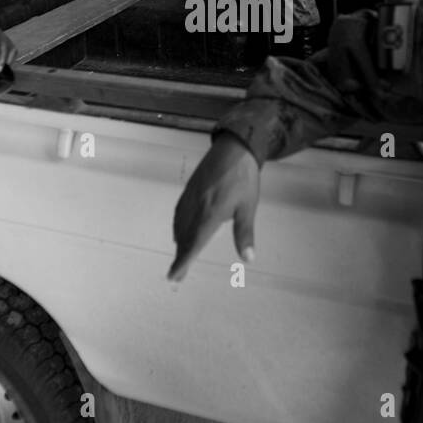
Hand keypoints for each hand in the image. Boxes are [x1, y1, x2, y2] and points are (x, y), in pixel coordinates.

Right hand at [168, 133, 260, 281]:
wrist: (234, 147)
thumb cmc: (244, 178)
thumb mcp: (248, 207)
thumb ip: (244, 233)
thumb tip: (248, 258)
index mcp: (210, 214)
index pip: (194, 243)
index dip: (183, 261)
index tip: (174, 275)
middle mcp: (196, 207)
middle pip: (184, 236)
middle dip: (180, 256)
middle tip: (176, 273)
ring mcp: (191, 196)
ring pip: (180, 224)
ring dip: (179, 241)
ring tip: (180, 253)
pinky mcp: (190, 188)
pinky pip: (179, 211)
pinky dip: (177, 224)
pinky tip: (180, 227)